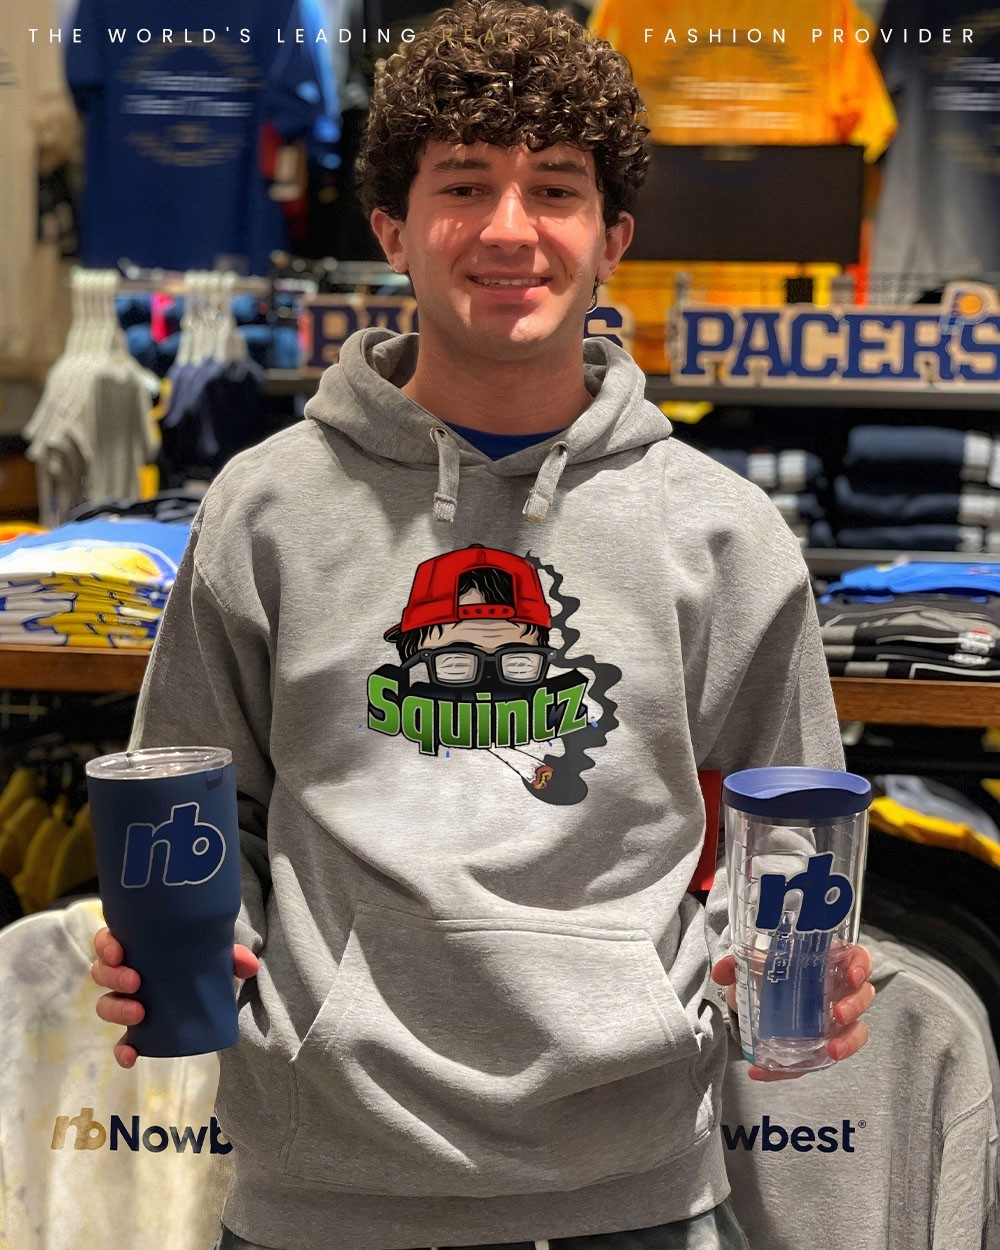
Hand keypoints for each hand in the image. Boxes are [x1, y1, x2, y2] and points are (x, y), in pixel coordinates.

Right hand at [90, 926, 259, 1068]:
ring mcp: (127, 1002)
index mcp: (137, 948)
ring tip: (139, 1012)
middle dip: (113, 976)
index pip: (109, 941)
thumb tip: (248, 964)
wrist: (209, 993)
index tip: (118, 951)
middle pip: (102, 973)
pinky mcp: (135, 1031)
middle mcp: (126, 974)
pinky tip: (131, 1056)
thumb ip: (233, 957)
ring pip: (105, 1004)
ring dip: (116, 1009)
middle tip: (136, 981)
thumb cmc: (202, 965)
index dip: (106, 945)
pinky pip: (121, 1042)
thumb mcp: (217, 957)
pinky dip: (122, 1050)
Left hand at [711, 943, 874, 1081]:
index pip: (858, 960)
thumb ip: (736, 965)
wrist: (757, 1000)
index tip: (853, 974)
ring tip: (832, 1051)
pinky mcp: (819, 1046)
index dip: (861, 966)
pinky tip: (766, 1071)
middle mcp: (839, 991)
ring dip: (848, 1042)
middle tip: (838, 1014)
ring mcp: (835, 1021)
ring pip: (856, 1031)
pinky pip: (815, 1061)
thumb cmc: (768, 974)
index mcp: (829, 964)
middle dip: (855, 1006)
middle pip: (863, 996)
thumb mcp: (750, 965)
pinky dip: (791, 1069)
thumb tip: (722, 972)